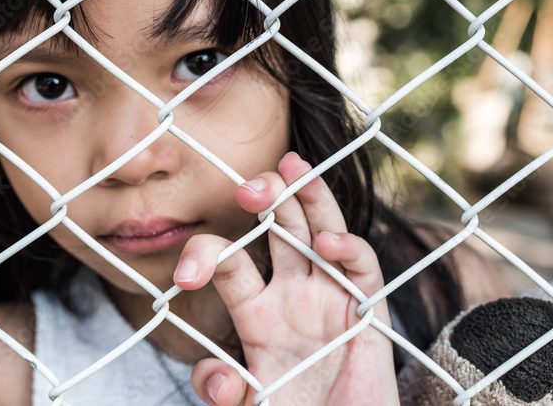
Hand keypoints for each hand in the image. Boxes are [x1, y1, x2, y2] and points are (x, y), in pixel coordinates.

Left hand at [175, 152, 400, 405]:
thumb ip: (227, 393)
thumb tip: (219, 380)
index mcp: (257, 312)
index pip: (229, 262)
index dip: (204, 256)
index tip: (184, 278)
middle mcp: (294, 294)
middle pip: (279, 227)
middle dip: (267, 197)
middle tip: (247, 187)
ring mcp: (331, 298)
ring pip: (320, 230)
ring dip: (309, 196)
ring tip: (292, 168)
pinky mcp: (368, 313)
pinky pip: (363, 270)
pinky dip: (349, 249)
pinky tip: (328, 243)